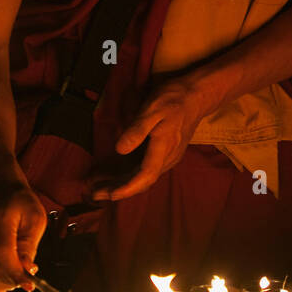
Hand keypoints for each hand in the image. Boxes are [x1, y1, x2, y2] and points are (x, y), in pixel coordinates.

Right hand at [0, 171, 48, 291]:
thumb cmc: (20, 205)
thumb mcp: (35, 218)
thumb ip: (30, 245)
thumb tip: (28, 271)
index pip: (1, 253)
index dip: (15, 273)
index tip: (30, 284)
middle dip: (11, 281)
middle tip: (26, 277)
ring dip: (2, 285)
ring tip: (16, 275)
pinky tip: (4, 279)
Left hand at [90, 77, 213, 201]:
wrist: (197, 96)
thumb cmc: (174, 99)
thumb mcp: (153, 108)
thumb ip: (137, 129)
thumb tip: (120, 150)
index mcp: (164, 148)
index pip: (145, 176)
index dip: (127, 188)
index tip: (109, 195)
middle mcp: (167, 158)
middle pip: (143, 181)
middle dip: (119, 190)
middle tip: (94, 194)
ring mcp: (168, 157)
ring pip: (144, 177)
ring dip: (123, 184)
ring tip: (99, 187)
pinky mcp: (166, 154)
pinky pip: (147, 170)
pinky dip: (130, 175)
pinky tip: (116, 175)